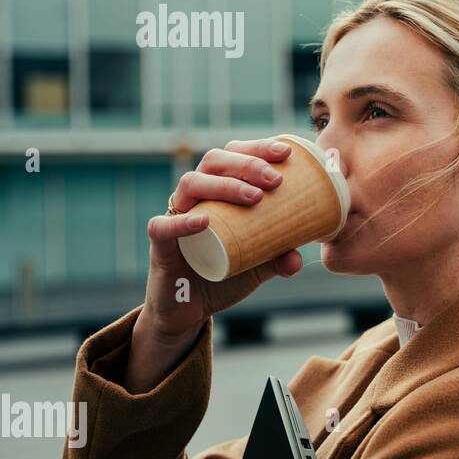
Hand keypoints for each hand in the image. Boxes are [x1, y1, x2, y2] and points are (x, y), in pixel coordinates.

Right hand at [144, 138, 304, 337]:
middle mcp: (196, 197)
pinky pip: (163, 226)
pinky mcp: (160, 245)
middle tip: (275, 180)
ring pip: (191, 183)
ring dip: (224, 185)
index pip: (234, 155)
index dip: (257, 148)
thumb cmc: (223, 274)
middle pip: (214, 161)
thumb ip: (278, 258)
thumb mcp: (258, 265)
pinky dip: (183, 222)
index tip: (286, 153)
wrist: (190, 310)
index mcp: (219, 192)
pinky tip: (204, 221)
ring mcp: (175, 217)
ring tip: (255, 197)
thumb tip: (298, 259)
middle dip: (247, 163)